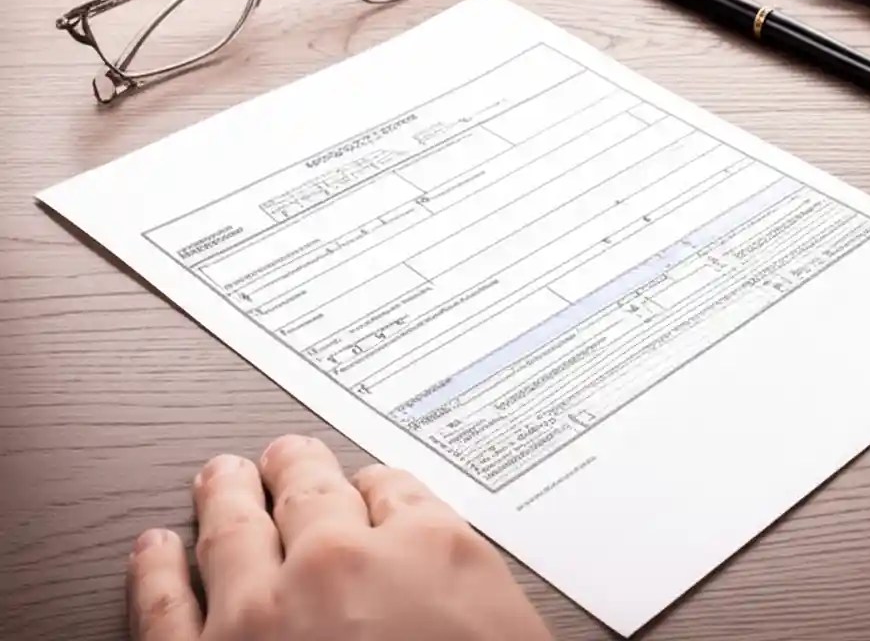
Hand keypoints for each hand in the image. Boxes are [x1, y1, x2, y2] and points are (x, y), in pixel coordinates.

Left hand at [126, 435, 552, 640]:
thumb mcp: (507, 635)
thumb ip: (472, 594)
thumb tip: (452, 582)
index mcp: (429, 550)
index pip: (392, 488)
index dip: (373, 484)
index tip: (364, 485)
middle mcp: (340, 562)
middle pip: (311, 489)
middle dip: (296, 468)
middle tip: (285, 455)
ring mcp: (262, 608)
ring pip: (234, 524)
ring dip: (225, 493)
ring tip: (218, 477)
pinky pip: (163, 599)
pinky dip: (154, 567)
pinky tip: (152, 549)